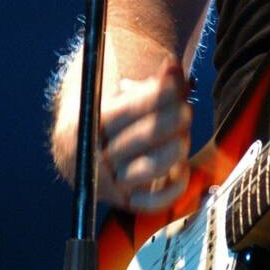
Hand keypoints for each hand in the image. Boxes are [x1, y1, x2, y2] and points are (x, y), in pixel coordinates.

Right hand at [96, 54, 193, 211]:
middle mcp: (97, 159)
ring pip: (153, 167)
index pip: (126, 111)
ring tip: (183, 136)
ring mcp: (112, 185)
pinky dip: (176, 182)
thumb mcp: (123, 99)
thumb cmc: (112, 120)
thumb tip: (173, 65)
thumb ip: (152, 83)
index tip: (176, 84)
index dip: (155, 97)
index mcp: (90, 127)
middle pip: (143, 137)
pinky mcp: (128, 204)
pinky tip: (181, 165)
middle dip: (172, 120)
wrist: (82, 159)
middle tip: (186, 109)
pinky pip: (158, 200)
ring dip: (176, 148)